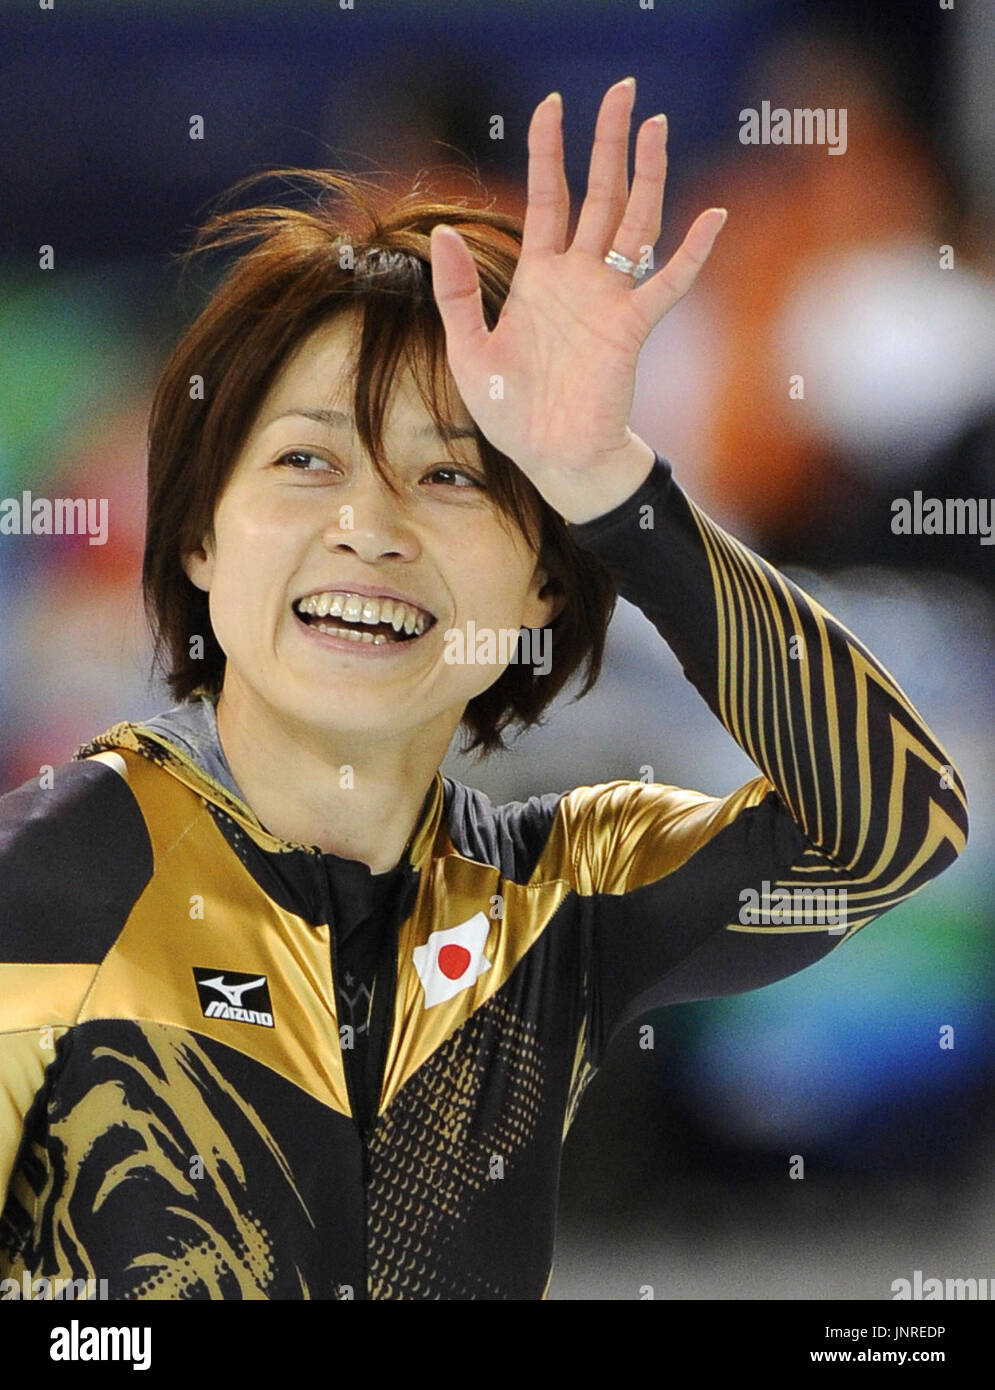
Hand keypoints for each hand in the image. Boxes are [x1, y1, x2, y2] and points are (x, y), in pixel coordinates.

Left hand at [429, 76, 725, 521]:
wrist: (549, 458)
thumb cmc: (510, 412)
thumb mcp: (468, 351)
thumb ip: (457, 294)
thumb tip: (443, 233)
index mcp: (538, 277)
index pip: (548, 197)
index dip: (549, 151)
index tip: (551, 105)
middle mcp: (579, 279)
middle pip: (599, 195)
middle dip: (609, 143)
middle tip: (624, 91)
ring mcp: (609, 299)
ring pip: (634, 223)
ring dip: (647, 176)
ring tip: (655, 127)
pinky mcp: (631, 329)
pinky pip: (667, 285)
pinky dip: (691, 253)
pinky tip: (712, 217)